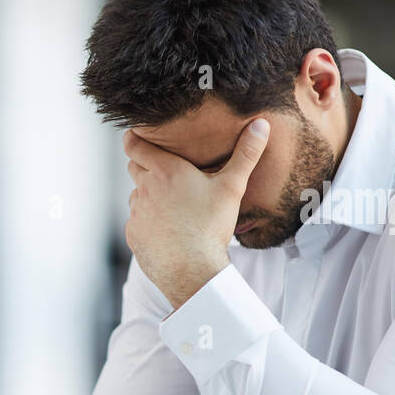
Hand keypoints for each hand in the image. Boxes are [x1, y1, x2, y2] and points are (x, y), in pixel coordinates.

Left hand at [123, 118, 269, 308]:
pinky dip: (148, 221)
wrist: (194, 270)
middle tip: (166, 172)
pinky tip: (167, 228)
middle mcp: (144, 188)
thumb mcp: (232, 187)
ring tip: (171, 203)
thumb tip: (260, 124)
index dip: (133, 138)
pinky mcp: (133, 234)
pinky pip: (136, 221)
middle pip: (134, 167)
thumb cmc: (212, 227)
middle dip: (145, 166)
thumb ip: (246, 154)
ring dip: (147, 195)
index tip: (137, 135)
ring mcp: (136, 212)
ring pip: (136, 195)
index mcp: (165, 171)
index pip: (133, 144)